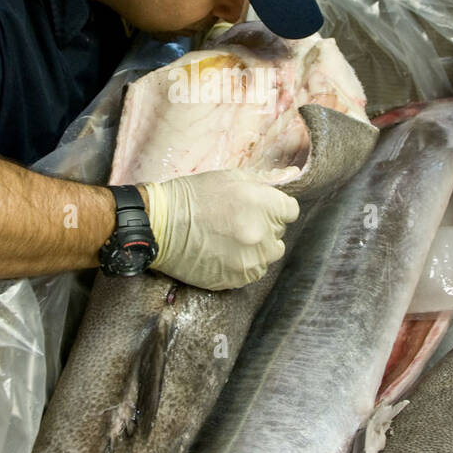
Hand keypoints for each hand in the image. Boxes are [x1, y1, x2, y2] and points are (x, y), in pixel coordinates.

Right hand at [142, 168, 299, 290]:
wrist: (160, 225)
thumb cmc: (193, 195)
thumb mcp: (229, 177)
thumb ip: (265, 179)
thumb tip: (293, 174)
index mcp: (263, 204)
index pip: (290, 211)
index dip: (274, 209)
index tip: (258, 209)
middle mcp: (261, 234)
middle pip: (279, 234)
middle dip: (264, 228)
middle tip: (236, 222)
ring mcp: (249, 259)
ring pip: (268, 256)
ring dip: (255, 249)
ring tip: (228, 239)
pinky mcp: (236, 278)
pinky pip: (252, 273)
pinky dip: (241, 265)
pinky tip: (221, 253)